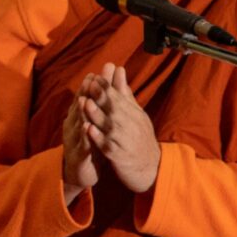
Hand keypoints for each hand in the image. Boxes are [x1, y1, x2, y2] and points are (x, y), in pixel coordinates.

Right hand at [60, 72, 101, 206]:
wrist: (81, 172)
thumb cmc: (90, 143)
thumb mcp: (96, 123)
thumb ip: (100, 105)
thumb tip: (106, 83)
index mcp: (80, 117)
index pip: (88, 96)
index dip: (94, 82)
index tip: (103, 68)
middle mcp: (74, 126)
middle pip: (81, 106)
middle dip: (87, 91)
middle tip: (94, 76)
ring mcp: (74, 140)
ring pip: (78, 124)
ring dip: (82, 112)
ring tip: (86, 99)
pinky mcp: (78, 156)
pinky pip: (81, 145)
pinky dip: (84, 136)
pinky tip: (87, 128)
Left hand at [81, 63, 160, 193]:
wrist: (150, 167)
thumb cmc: (139, 137)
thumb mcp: (136, 113)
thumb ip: (124, 93)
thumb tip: (119, 69)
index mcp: (133, 115)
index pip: (119, 98)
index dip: (107, 88)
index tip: (96, 77)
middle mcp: (130, 126)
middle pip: (115, 109)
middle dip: (102, 97)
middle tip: (91, 84)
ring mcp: (124, 141)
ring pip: (110, 126)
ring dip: (97, 114)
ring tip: (86, 103)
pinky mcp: (118, 156)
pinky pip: (107, 145)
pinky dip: (98, 137)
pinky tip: (89, 129)